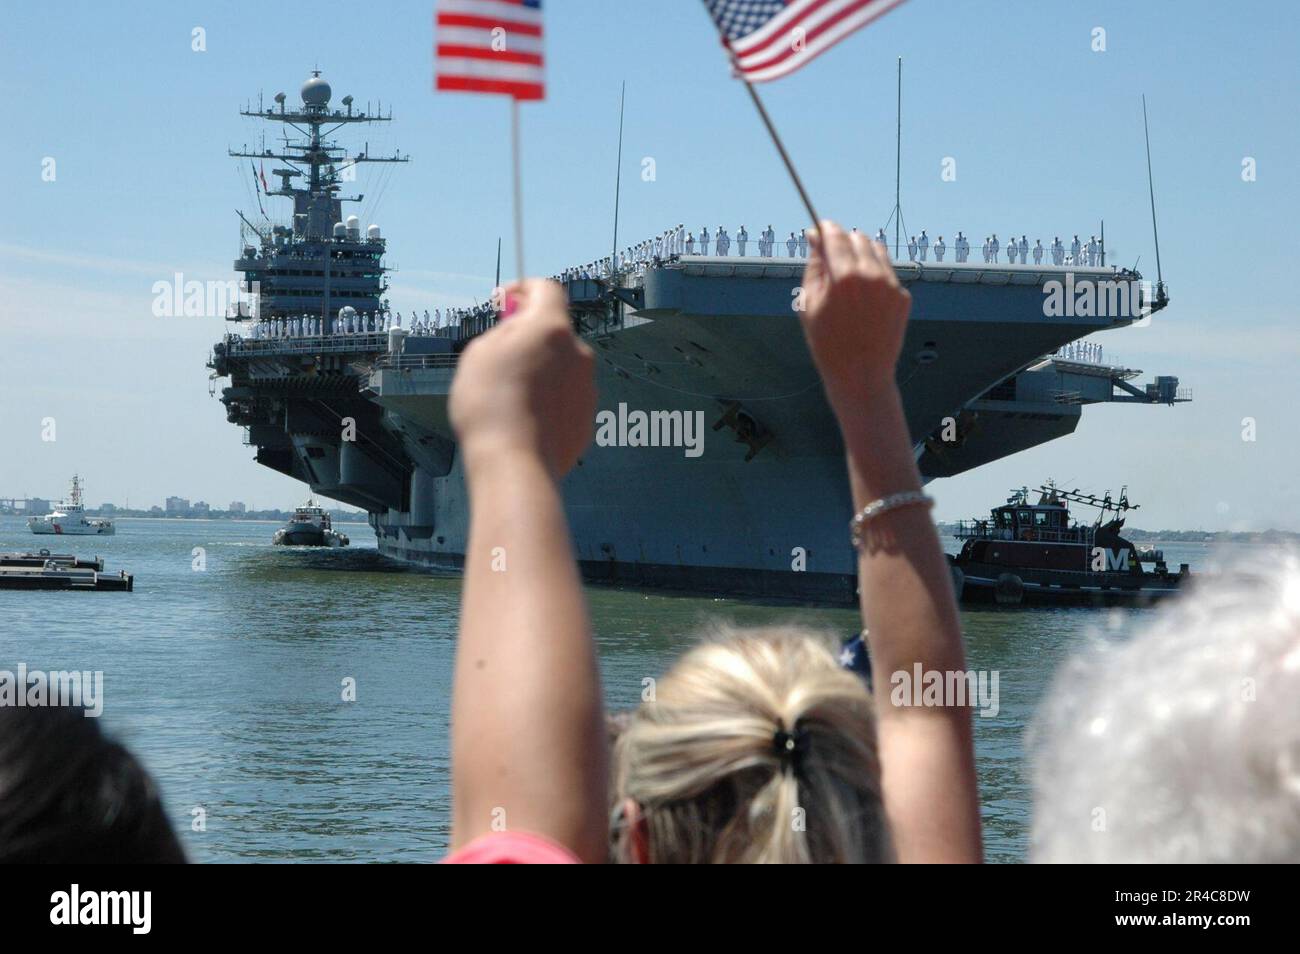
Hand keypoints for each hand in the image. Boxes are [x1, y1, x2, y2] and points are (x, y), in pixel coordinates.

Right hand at [449, 279, 596, 478]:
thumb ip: (504, 331)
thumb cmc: (489, 407)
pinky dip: (548, 400)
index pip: (546, 289)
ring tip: (508, 397)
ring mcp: (587, 387)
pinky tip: (524, 419)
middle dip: (529, 337)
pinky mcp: (588, 418)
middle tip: (499, 357)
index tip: (504, 301)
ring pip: (560, 367)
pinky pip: (565, 398)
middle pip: (554, 331)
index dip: (522, 289)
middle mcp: (578, 353)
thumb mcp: (479, 353)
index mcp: (552, 328)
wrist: (515, 465)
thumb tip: (517, 327)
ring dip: (539, 371)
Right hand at [799, 221, 910, 406]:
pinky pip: (887, 273)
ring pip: (876, 251)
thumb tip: (814, 236)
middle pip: (858, 237)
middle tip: (833, 259)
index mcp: (844, 276)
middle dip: (844, 242)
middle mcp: (872, 275)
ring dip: (861, 255)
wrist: (860, 376)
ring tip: (849, 280)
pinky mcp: (903, 297)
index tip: (819, 229)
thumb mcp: (809, 303)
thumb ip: (814, 265)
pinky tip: (864, 301)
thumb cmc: (827, 343)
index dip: (825, 228)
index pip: (835, 234)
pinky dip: (874, 276)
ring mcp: (892, 285)